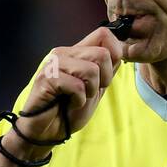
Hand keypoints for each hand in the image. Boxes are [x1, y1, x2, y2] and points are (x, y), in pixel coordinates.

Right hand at [12, 26, 124, 151]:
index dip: (115, 54)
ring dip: (89, 91)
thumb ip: (107, 69)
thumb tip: (120, 50)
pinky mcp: (47, 78)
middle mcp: (64, 53)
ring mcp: (54, 63)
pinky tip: (68, 103)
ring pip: (91, 70)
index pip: (103, 34)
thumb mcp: (95, 88)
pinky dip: (78, 100)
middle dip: (104, 79)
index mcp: (76, 52)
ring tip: (77, 98)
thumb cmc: (68, 111)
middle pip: (103, 54)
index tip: (106, 76)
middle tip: (89, 93)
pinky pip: (77, 86)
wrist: (48, 132)